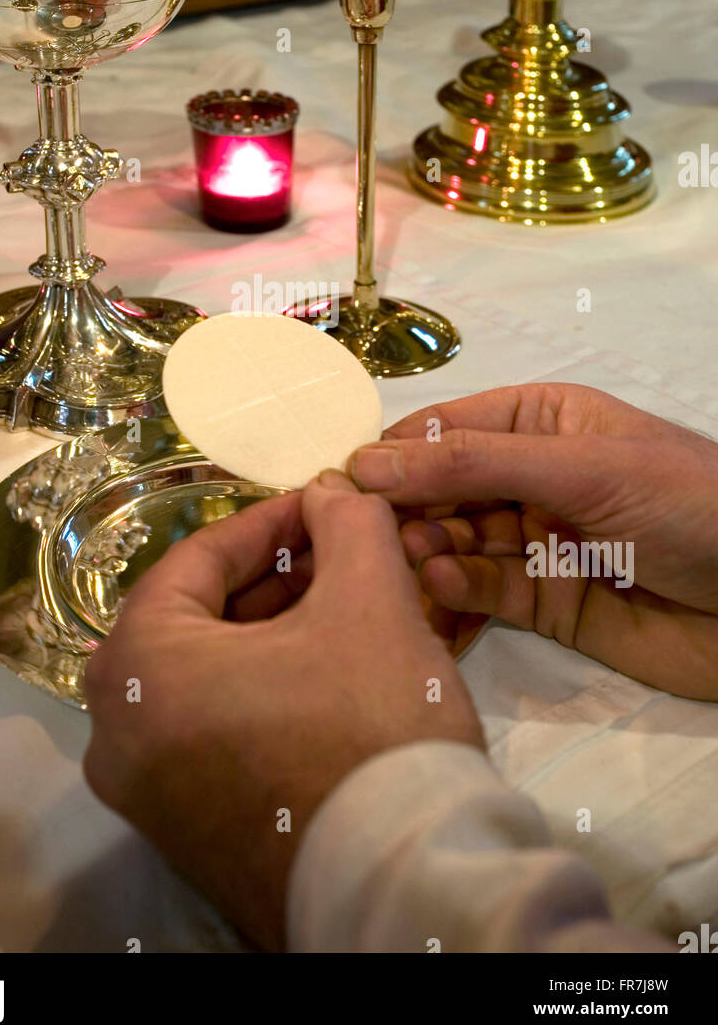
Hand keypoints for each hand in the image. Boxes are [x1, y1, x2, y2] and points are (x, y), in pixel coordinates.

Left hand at [83, 472, 481, 950]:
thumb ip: (347, 524)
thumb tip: (330, 491)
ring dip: (272, 637)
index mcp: (136, 666)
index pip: (198, 560)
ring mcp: (145, 796)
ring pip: (206, 681)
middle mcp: (116, 733)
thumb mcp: (370, 601)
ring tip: (344, 612)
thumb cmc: (369, 728)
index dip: (271, 522)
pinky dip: (261, 696)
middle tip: (339, 557)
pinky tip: (328, 681)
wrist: (398, 886)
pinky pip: (211, 737)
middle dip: (273, 582)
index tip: (323, 505)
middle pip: (197, 622)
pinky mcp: (184, 838)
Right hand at [347, 383, 717, 700]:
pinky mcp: (546, 602)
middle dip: (405, 509)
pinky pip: (484, 591)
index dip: (394, 454)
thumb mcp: (581, 467)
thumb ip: (475, 466)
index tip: (340, 482)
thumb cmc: (685, 506)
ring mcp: (536, 540)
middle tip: (369, 536)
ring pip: (454, 543)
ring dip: (426, 552)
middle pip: (440, 490)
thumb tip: (369, 462)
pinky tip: (443, 589)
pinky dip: (458, 590)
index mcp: (539, 422)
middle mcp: (529, 477)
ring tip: (411, 564)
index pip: (445, 430)